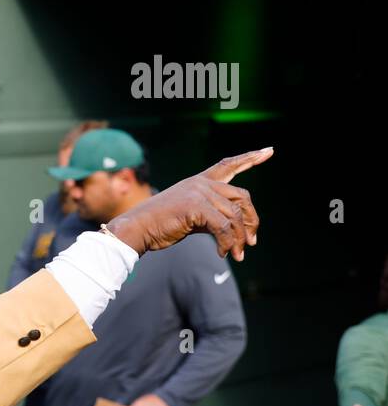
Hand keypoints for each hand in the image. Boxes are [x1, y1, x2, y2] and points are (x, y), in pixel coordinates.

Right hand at [105, 148, 271, 258]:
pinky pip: (223, 227)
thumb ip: (212, 216)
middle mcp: (200, 183)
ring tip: (237, 254)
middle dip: (251, 221)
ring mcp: (198, 193)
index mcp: (198, 182)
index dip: (249, 158)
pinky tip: (223, 253)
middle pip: (242, 197)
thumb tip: (235, 230)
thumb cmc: (160, 225)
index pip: (228, 165)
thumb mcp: (190, 217)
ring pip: (234, 216)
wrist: (137, 229)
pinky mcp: (196, 207)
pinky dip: (227, 243)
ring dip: (239, 239)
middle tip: (252, 242)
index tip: (268, 150)